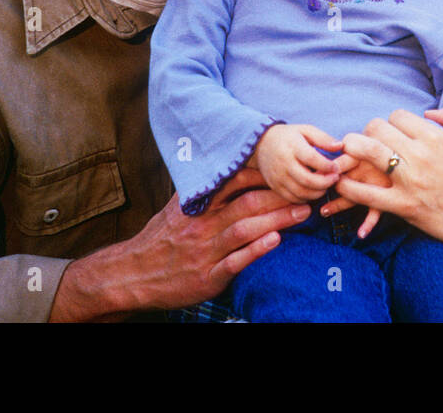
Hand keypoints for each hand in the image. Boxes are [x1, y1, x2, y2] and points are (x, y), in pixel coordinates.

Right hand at [50, 168, 309, 320]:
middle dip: (282, 196)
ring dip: (278, 219)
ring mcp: (206, 250)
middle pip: (248, 202)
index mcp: (199, 204)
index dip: (265, 173)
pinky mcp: (208, 276)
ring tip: (305, 212)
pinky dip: (256, 250)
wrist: (132, 274)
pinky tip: (276, 241)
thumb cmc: (162, 238)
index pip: (236, 181)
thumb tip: (231, 168)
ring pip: (246, 228)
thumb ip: (205, 191)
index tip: (291, 166)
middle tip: (310, 190)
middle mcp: (203, 223)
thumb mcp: (177, 207)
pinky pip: (235, 261)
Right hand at [254, 123, 343, 203]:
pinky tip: (313, 191)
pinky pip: (293, 198)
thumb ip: (323, 138)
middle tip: (335, 178)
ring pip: (301, 192)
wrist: (261, 144)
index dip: (327, 166)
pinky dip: (306, 198)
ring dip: (318, 192)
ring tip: (326, 185)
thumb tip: (340, 146)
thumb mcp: (305, 130)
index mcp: (293, 146)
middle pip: (307, 180)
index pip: (312, 159)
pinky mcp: (275, 187)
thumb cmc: (288, 136)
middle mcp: (284, 163)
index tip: (337, 167)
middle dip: (326, 182)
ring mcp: (278, 177)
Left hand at [334, 106, 442, 269]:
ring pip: (368, 152)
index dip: (393, 120)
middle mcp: (420, 155)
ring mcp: (409, 182)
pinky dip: (349, 187)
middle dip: (370, 131)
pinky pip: (366, 194)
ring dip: (353, 148)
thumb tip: (430, 113)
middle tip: (370, 139)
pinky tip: (342, 183)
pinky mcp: (403, 206)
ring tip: (347, 151)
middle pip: (378, 129)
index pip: (398, 115)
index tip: (395, 130)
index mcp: (437, 137)